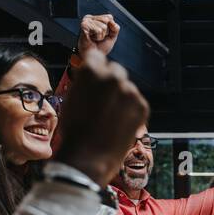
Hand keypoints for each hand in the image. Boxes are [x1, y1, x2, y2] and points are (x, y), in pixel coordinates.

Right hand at [54, 48, 148, 184]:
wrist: (88, 157)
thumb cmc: (75, 130)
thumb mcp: (71, 97)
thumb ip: (85, 81)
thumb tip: (92, 76)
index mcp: (91, 71)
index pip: (97, 57)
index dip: (95, 68)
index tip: (96, 77)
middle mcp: (113, 77)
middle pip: (116, 70)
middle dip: (111, 81)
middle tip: (104, 100)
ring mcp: (130, 92)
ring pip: (128, 87)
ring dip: (122, 96)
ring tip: (110, 116)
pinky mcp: (142, 106)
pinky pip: (137, 102)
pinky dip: (131, 110)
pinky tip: (119, 122)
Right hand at [75, 13, 119, 57]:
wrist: (92, 56)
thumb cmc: (99, 47)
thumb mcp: (112, 36)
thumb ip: (115, 28)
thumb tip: (112, 22)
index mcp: (95, 18)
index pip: (109, 17)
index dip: (110, 28)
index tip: (103, 35)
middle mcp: (90, 18)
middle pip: (106, 20)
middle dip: (105, 32)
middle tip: (98, 37)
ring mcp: (86, 21)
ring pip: (103, 26)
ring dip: (100, 36)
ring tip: (94, 39)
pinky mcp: (84, 25)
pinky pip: (98, 30)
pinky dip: (97, 37)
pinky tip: (91, 38)